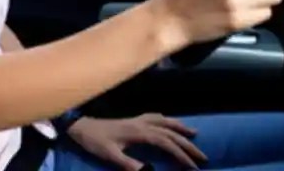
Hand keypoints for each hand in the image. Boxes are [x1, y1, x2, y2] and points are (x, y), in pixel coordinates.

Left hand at [67, 114, 206, 170]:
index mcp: (138, 132)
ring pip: (164, 121)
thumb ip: (128, 164)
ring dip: (180, 128)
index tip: (193, 167)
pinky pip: (155, 117)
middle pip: (170, 132)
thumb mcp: (110, 155)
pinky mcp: (133, 120)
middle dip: (187, 144)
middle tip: (203, 157)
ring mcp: (137, 120)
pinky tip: (169, 123)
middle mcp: (141, 123)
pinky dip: (166, 120)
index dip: (181, 154)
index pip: (166, 143)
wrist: (81, 126)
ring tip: (194, 134)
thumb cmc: (95, 141)